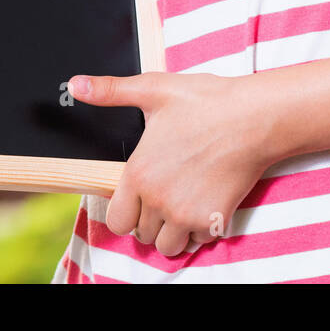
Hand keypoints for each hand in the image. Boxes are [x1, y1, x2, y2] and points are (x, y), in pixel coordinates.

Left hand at [68, 70, 276, 258]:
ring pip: (167, 246)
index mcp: (139, 172)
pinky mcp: (212, 221)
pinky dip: (199, 229)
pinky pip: (197, 241)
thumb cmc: (206, 100)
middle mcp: (158, 198)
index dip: (126, 210)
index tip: (140, 196)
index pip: (116, 220)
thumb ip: (111, 91)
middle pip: (141, 235)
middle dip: (150, 220)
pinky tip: (206, 201)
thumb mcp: (154, 89)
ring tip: (182, 203)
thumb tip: (76, 84)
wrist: (253, 116)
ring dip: (172, 231)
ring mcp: (186, 213)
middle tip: (166, 193)